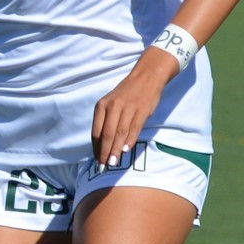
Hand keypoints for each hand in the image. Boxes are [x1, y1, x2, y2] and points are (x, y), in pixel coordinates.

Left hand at [90, 50, 174, 168]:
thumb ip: (107, 121)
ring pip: (119, 133)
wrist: (146, 76)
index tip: (97, 160)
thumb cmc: (127, 94)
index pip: (97, 131)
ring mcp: (127, 107)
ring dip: (116, 150)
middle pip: (107, 134)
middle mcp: (113, 106)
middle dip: (105, 152)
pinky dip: (130, 140)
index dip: (97, 147)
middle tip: (104, 166)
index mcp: (102, 106)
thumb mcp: (112, 103)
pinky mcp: (142, 109)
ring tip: (114, 162)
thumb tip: (103, 145)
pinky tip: (126, 150)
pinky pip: (134, 128)